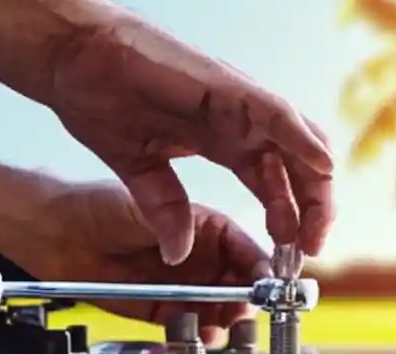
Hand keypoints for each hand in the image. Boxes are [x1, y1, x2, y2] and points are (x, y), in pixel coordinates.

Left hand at [30, 183, 269, 345]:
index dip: (260, 268)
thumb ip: (176, 228)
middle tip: (245, 312)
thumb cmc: (97, 208)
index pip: (246, 249)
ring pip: (220, 312)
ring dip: (225, 323)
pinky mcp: (164, 313)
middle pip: (240, 287)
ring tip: (219, 328)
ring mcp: (184, 288)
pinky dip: (196, 336)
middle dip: (247, 302)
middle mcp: (200, 260)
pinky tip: (195, 335)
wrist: (57, 238)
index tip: (269, 283)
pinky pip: (190, 329)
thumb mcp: (143, 209)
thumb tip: (205, 248)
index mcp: (205, 227)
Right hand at [43, 2, 334, 265]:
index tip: (289, 253)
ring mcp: (238, 103)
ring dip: (315, 186)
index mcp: (222, 140)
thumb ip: (164, 209)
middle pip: (297, 168)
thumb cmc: (102, 98)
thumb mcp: (140, 171)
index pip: (273, 185)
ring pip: (299, 143)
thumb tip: (177, 253)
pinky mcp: (229, 87)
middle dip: (311, 211)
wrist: (74, 58)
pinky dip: (303, 141)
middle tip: (308, 249)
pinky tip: (320, 168)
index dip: (288, 220)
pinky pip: (279, 115)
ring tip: (317, 225)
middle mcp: (239, 122)